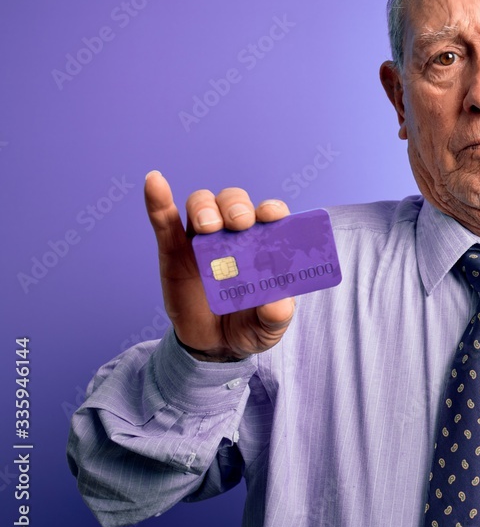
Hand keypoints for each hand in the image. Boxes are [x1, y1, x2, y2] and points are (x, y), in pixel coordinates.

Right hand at [143, 170, 295, 360]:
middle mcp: (234, 233)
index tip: (272, 216)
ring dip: (205, 208)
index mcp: (263, 243)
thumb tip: (278, 302)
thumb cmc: (249, 325)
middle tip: (240, 224)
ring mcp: (202, 239)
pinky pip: (163, 220)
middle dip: (237, 206)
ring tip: (208, 226)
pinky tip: (154, 181)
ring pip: (203, 205)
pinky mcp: (173, 249)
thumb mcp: (269, 327)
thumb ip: (276, 315)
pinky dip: (157, 201)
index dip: (271, 209)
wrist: (215, 345)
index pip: (269, 215)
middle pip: (234, 202)